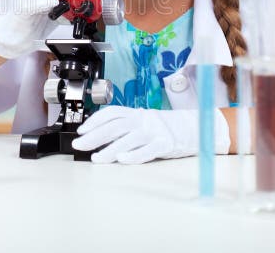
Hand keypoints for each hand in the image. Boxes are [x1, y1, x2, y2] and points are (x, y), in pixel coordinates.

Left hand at [71, 106, 229, 163]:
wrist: (195, 128)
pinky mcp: (165, 144)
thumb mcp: (144, 121)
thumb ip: (125, 126)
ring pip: (128, 140)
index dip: (95, 121)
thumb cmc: (165, 128)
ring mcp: (154, 132)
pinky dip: (133, 155)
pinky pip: (147, 151)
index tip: (81, 130)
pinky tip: (121, 159)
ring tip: (96, 158)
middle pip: (115, 127)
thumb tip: (98, 137)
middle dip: (94, 136)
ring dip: (109, 150)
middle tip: (79, 145)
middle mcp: (143, 120)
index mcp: (136, 113)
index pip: (112, 113)